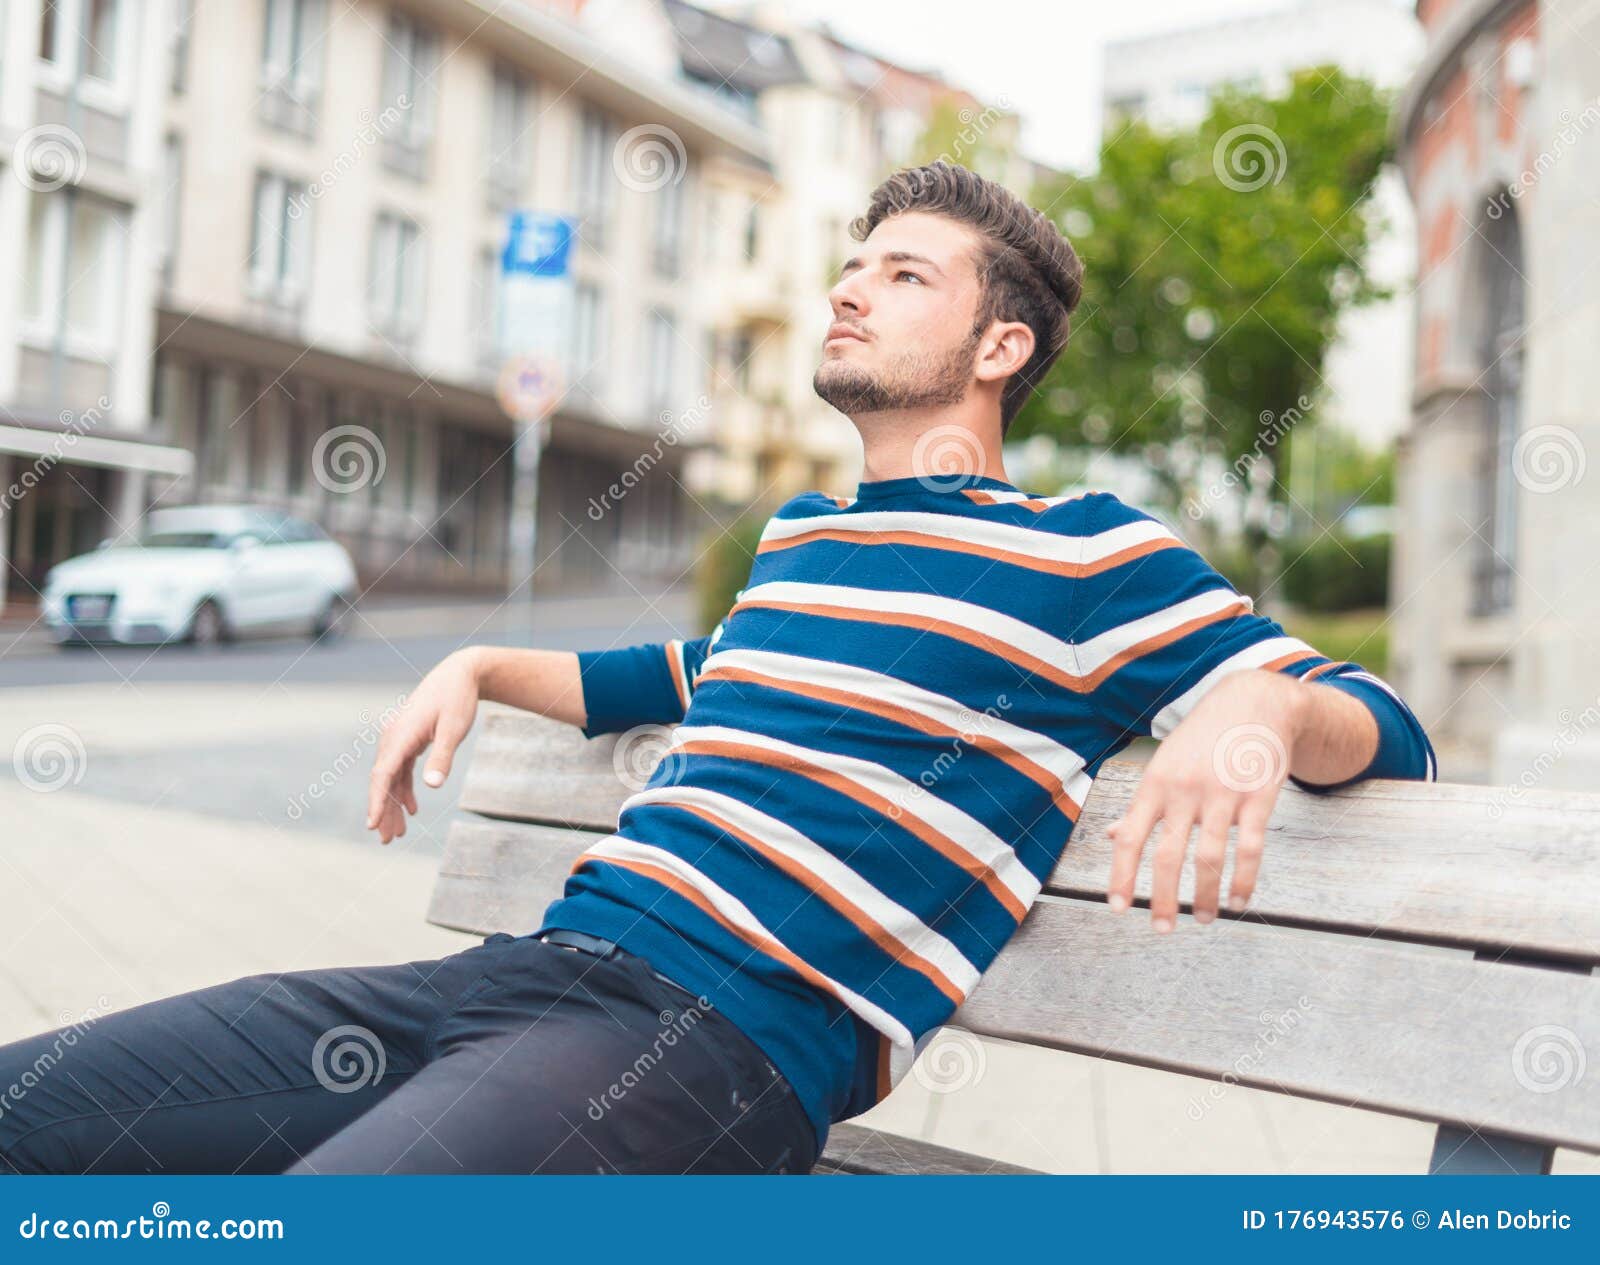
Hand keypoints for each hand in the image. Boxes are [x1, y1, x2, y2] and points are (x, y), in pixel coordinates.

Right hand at [366, 647, 482, 842]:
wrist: (459, 674)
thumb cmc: (457, 699)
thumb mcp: (454, 729)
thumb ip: (442, 757)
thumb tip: (432, 787)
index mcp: (400, 735)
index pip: (383, 774)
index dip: (376, 800)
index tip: (372, 824)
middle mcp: (393, 737)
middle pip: (383, 780)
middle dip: (383, 811)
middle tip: (387, 841)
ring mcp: (398, 739)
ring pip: (390, 778)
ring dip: (392, 805)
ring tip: (397, 834)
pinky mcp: (407, 740)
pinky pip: (400, 770)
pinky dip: (403, 790)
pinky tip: (411, 810)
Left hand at [1104, 670, 1304, 930]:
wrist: (1254, 701)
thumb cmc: (1201, 740)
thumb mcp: (1163, 763)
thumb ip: (1141, 804)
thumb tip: (1112, 837)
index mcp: (1155, 784)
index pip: (1130, 837)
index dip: (1121, 876)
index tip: (1117, 908)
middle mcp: (1185, 790)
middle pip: (1167, 856)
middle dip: (1163, 900)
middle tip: (1162, 929)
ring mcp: (1223, 793)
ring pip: (1209, 858)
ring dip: (1205, 897)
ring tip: (1204, 920)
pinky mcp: (1258, 797)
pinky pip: (1250, 848)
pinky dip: (1243, 880)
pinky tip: (1239, 901)